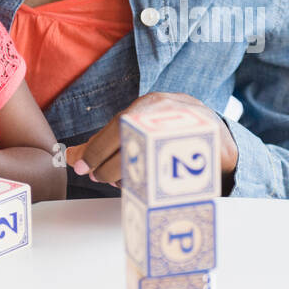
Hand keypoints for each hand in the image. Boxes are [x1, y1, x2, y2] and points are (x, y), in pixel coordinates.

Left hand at [65, 92, 238, 188]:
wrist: (216, 135)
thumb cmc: (170, 134)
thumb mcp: (140, 129)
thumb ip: (107, 141)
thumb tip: (72, 156)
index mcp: (149, 104)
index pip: (116, 126)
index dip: (96, 149)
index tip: (82, 166)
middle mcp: (168, 111)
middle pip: (130, 140)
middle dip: (109, 165)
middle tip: (100, 177)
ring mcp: (186, 126)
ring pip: (149, 154)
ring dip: (129, 174)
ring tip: (122, 182)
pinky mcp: (202, 145)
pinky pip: (174, 166)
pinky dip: (156, 180)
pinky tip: (146, 185)